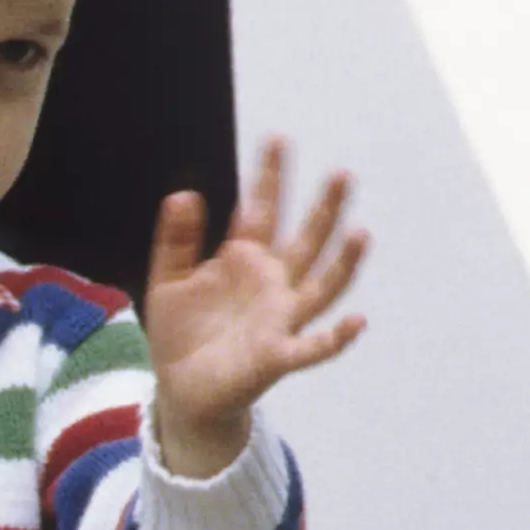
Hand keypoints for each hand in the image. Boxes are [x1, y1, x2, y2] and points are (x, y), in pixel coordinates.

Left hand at [143, 138, 366, 480]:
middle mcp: (272, 284)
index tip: (277, 139)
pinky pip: (313, 347)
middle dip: (323, 209)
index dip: (268, 177)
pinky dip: (336, 338)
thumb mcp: (169, 280)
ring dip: (344, 263)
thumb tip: (184, 194)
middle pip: (305, 241)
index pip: (262, 211)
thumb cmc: (182, 333)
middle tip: (341, 173)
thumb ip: (176, 240)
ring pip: (322, 287)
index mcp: (245, 260)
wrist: (181, 390)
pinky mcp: (277, 356)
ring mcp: (280, 319)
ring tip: (360, 233)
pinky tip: (356, 321)